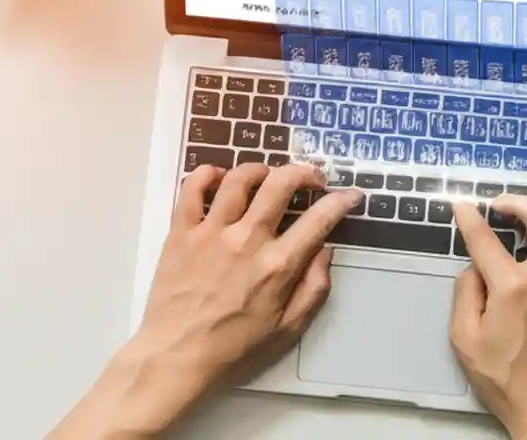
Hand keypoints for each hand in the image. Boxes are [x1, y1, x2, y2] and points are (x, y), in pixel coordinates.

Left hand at [48, 163, 361, 438]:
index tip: (351, 195)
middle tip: (311, 179)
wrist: (176, 357)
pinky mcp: (181, 232)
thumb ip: (313, 288)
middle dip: (305, 173)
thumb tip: (326, 251)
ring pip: (239, 178)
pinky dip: (207, 174)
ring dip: (260, 170)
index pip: (319, 219)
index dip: (341, 201)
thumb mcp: (288, 330)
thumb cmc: (234, 349)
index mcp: (278, 265)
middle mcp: (247, 239)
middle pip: (281, 183)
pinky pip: (192, 188)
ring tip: (267, 177)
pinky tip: (218, 178)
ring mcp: (211, 231)